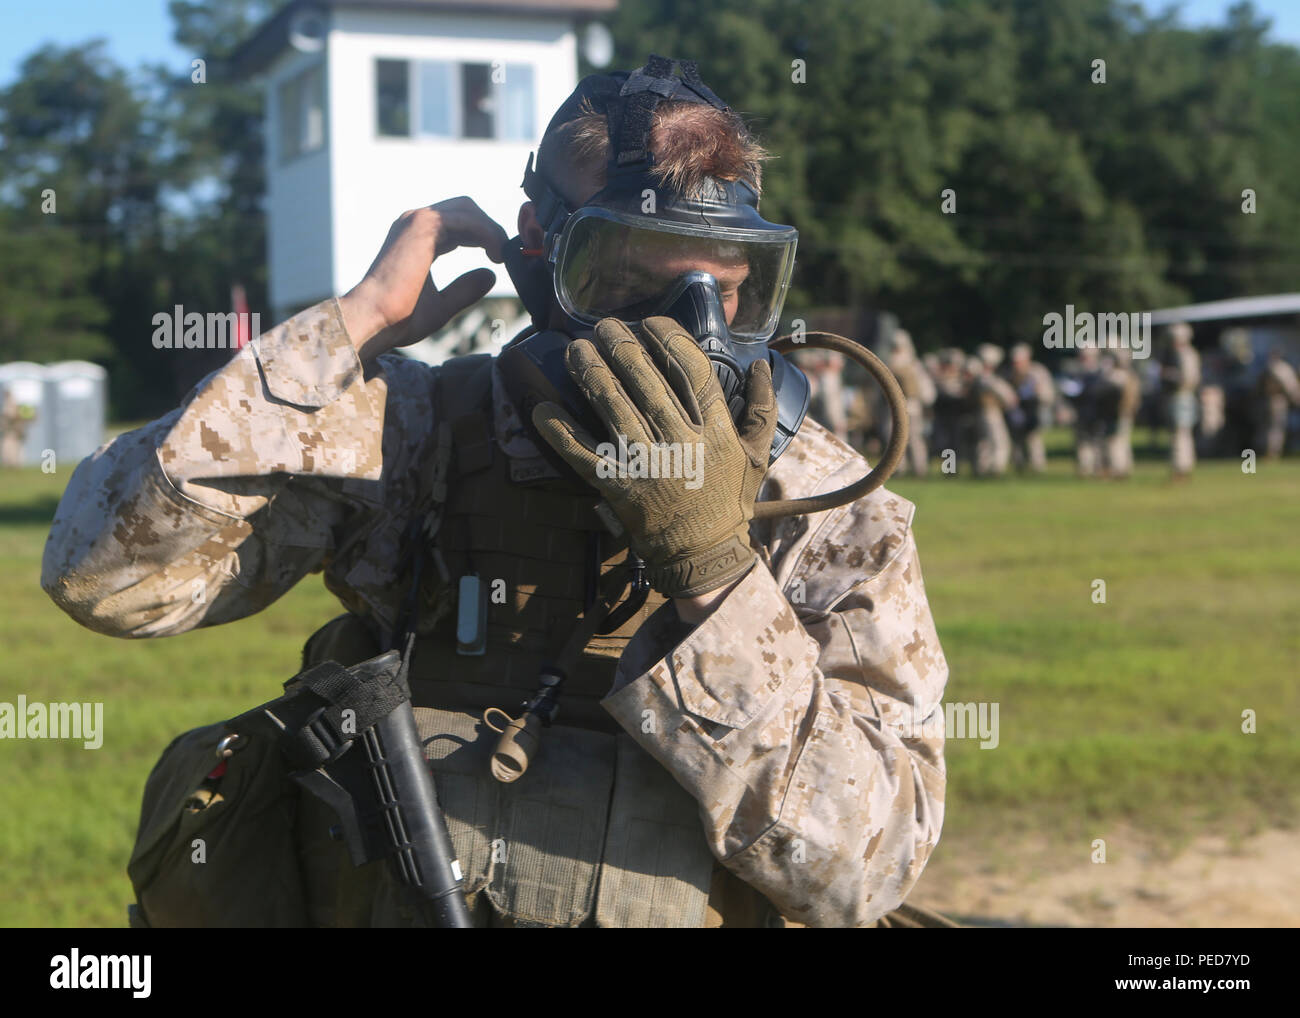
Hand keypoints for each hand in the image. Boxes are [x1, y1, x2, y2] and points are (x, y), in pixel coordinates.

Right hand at [338, 197, 507, 360]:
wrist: (374, 320)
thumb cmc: (399, 318)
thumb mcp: (442, 304)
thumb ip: (465, 289)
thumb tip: (491, 276)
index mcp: (415, 239)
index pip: (456, 223)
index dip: (481, 235)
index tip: (497, 257)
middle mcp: (413, 224)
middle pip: (464, 208)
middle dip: (489, 227)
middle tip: (503, 254)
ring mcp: (416, 221)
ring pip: (466, 209)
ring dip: (491, 229)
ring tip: (501, 255)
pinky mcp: (422, 226)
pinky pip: (466, 219)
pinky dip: (486, 232)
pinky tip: (495, 254)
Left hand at [531, 317, 777, 598]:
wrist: (704, 555)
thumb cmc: (729, 502)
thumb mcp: (757, 456)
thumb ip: (762, 409)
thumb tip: (761, 364)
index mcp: (715, 429)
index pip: (690, 369)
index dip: (667, 337)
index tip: (650, 321)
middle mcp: (680, 441)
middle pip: (644, 378)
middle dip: (620, 344)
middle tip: (603, 325)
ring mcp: (646, 464)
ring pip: (611, 405)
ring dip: (589, 371)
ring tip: (576, 348)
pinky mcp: (618, 487)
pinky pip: (582, 453)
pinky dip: (559, 431)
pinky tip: (541, 408)